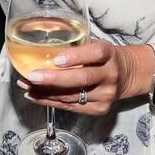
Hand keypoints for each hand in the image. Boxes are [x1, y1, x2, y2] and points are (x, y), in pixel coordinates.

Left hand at [20, 42, 153, 115]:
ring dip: (45, 92)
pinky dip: (50, 101)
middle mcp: (110, 75)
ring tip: (26, 85)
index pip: (94, 54)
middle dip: (53, 79)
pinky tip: (35, 96)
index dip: (75, 57)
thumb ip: (76, 48)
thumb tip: (42, 50)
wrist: (128, 75)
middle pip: (81, 79)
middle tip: (32, 76)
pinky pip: (71, 106)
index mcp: (109, 54)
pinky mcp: (100, 109)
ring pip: (72, 96)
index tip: (55, 59)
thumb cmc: (105, 58)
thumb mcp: (96, 46)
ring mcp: (106, 94)